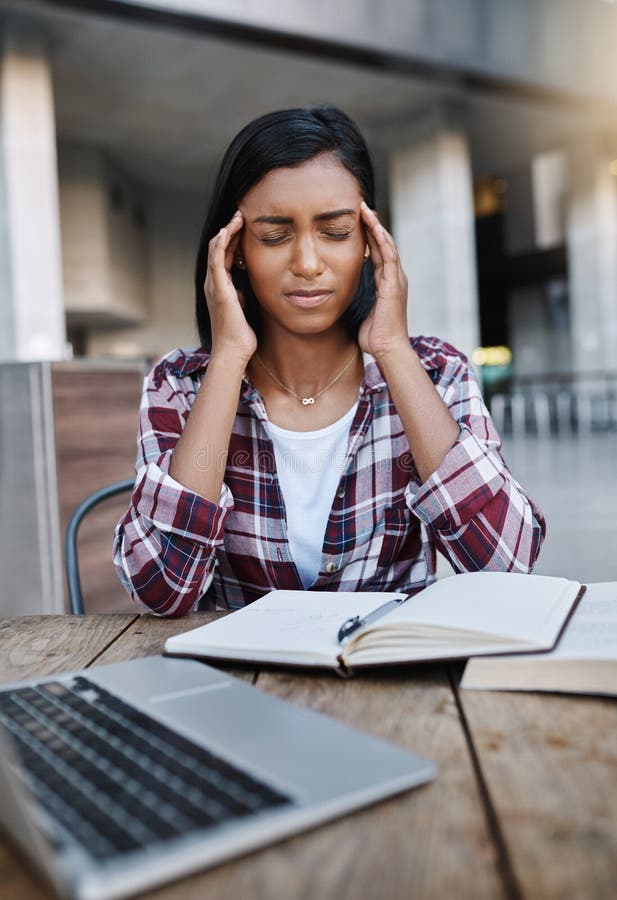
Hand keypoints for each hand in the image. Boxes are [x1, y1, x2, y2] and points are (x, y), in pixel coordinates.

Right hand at [204, 210, 256, 364]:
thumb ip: (241, 296)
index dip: (233, 239)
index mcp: (220, 286)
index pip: (225, 255)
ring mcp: (214, 285)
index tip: (245, 225)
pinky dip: (220, 244)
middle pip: (219, 248)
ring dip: (227, 231)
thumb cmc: (240, 334)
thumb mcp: (243, 308)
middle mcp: (213, 283)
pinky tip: (227, 230)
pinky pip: (216, 261)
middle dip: (230, 230)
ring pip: (216, 250)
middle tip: (241, 214)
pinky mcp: (219, 289)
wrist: (234, 351)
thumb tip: (244, 290)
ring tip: (237, 216)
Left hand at [357, 202, 409, 359]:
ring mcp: (396, 279)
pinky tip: (373, 226)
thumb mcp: (361, 311)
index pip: (377, 253)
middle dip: (372, 225)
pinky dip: (381, 239)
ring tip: (365, 209)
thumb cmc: (374, 336)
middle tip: (361, 206)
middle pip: (383, 244)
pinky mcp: (394, 283)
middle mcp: (394, 278)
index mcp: (387, 283)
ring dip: (376, 226)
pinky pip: (388, 255)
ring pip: (387, 244)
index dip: (368, 236)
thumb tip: (339, 295)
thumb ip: (355, 299)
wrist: (388, 349)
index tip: (357, 221)